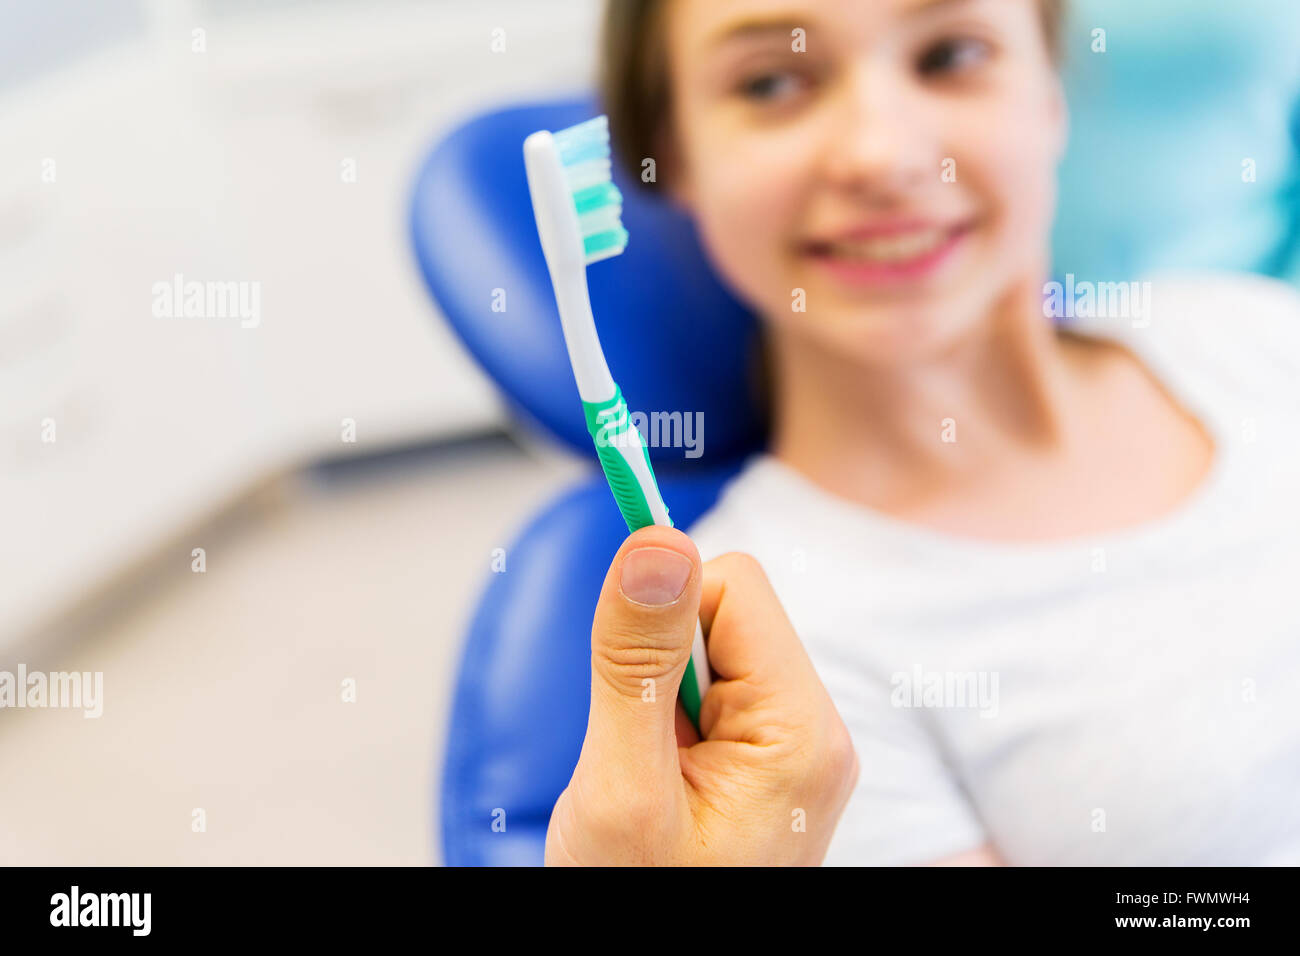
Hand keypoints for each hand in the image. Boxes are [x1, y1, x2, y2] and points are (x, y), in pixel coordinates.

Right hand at [545, 525, 858, 864]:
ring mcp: (793, 745)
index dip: (661, 609)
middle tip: (638, 750)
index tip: (619, 664)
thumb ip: (635, 661)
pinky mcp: (767, 757)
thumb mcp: (623, 787)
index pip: (731, 585)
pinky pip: (709, 689)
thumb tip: (655, 537)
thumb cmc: (642, 899)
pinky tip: (659, 778)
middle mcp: (811, 727)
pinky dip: (666, 720)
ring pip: (709, 648)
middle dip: (658, 660)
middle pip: (724, 610)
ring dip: (657, 696)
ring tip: (647, 775)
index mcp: (800, 729)